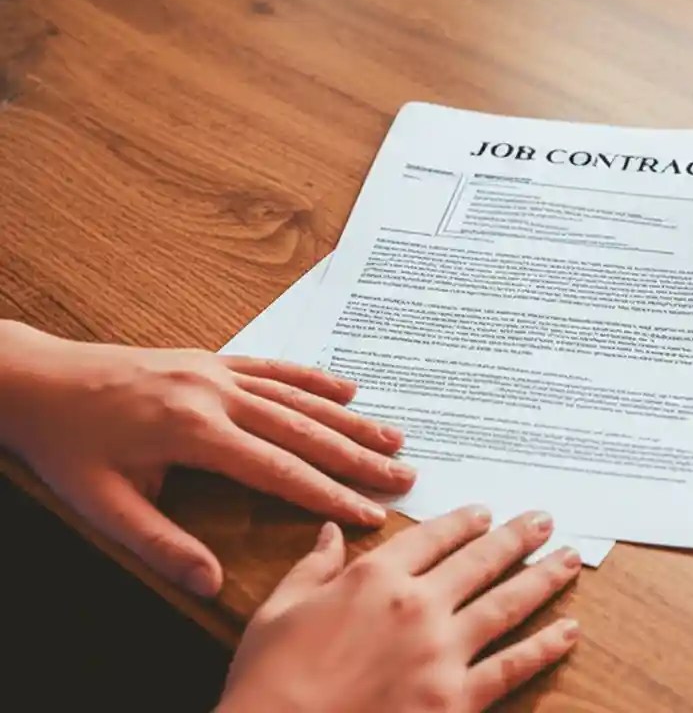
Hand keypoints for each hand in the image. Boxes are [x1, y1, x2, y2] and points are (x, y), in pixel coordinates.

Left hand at [0, 322, 414, 595]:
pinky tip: (348, 389)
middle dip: (359, 456)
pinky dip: (314, 378)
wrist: (36, 381)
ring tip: (395, 436)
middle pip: (304, 430)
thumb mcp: (102, 505)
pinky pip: (274, 367)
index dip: (329, 495)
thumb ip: (160, 545)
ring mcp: (216, 372)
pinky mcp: (211, 360)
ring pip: (298, 398)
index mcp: (196, 433)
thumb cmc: (66, 446)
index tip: (370, 514)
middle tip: (404, 475)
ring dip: (350, 419)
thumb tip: (211, 584)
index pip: (280, 471)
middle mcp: (217, 396)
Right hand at [218, 508, 581, 712]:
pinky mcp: (458, 699)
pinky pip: (513, 666)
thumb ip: (313, 568)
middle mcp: (417, 606)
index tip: (484, 513)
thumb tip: (330, 531)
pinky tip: (569, 630)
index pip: (431, 538)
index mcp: (374, 579)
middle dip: (516, 538)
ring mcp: (442, 653)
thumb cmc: (268, 683)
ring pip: (507, 604)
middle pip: (479, 561)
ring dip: (543, 578)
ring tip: (569, 558)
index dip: (462, 522)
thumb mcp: (278, 612)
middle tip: (544, 520)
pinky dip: (545, 647)